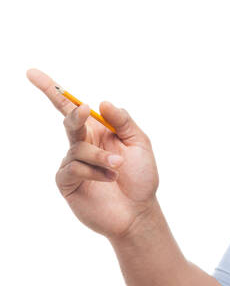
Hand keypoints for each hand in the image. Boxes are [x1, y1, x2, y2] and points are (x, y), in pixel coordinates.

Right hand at [27, 67, 159, 239]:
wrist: (139, 212)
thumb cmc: (141, 178)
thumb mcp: (140, 144)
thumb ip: (123, 121)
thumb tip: (101, 102)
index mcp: (97, 131)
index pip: (70, 107)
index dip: (51, 89)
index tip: (31, 73)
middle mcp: (81, 145)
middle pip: (69, 121)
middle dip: (75, 116)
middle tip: (84, 111)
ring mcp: (72, 163)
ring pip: (78, 147)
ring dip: (101, 156)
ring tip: (118, 168)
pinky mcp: (67, 182)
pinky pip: (74, 168)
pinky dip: (94, 171)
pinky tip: (109, 179)